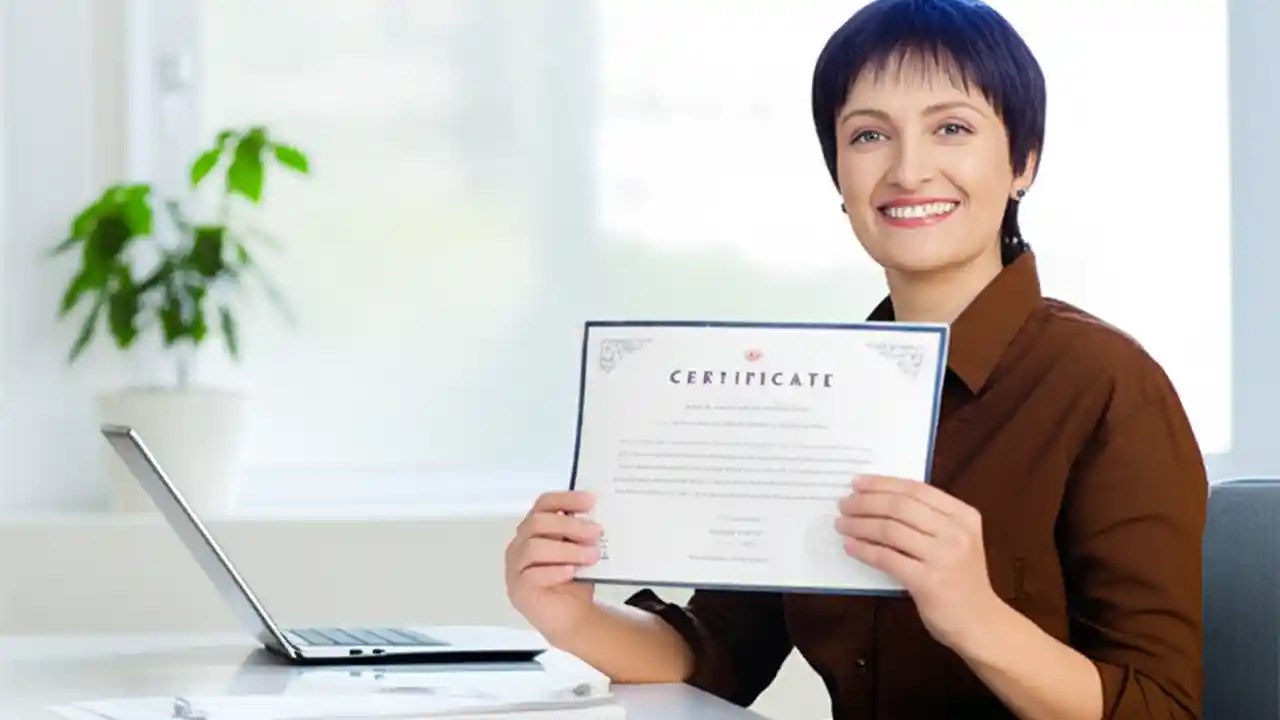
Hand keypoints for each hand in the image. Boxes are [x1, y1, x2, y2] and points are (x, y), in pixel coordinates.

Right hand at [504, 490, 603, 645]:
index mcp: (534, 529)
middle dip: (569, 525)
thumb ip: (581, 534)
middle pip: (537, 523)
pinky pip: (533, 575)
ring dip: (567, 550)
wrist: (570, 617)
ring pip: (534, 548)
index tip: (590, 501)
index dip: (565, 498)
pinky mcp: (518, 589)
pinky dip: (555, 571)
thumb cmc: (573, 580)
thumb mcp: (579, 550)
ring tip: (591, 556)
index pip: (544, 504)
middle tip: (596, 531)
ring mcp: (515, 567)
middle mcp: (520, 544)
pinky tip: (572, 571)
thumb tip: (596, 517)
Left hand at [835, 474, 1002, 648]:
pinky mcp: (928, 582)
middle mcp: (956, 532)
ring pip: (890, 529)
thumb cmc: (961, 579)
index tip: (858, 483)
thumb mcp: (956, 540)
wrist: (980, 622)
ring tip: (841, 524)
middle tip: (844, 504)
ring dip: (859, 524)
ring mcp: (944, 557)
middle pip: (900, 506)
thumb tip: (878, 499)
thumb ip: (928, 519)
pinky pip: (886, 558)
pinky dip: (864, 550)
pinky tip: (850, 546)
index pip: (916, 489)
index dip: (882, 483)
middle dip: (866, 502)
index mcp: (963, 515)